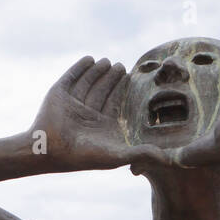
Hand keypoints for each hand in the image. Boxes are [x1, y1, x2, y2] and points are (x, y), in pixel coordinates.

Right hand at [31, 56, 163, 171]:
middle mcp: (87, 115)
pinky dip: (80, 68)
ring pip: (88, 83)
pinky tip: (90, 59)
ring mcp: (72, 104)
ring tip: (107, 61)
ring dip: (97, 72)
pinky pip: (72, 77)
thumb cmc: (84, 156)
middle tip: (121, 66)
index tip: (132, 78)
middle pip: (102, 92)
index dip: (123, 91)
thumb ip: (142, 154)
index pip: (114, 104)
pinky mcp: (59, 94)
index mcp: (101, 127)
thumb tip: (169, 160)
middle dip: (111, 79)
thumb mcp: (117, 156)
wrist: (51, 149)